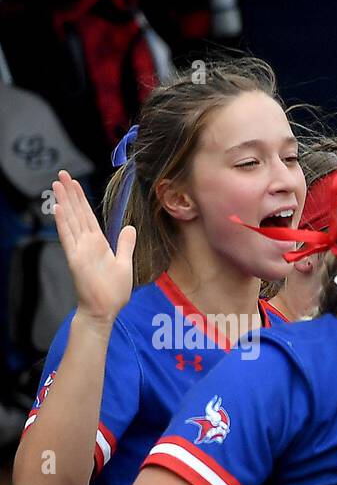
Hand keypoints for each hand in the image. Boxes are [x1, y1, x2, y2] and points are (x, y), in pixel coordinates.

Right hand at [51, 170, 135, 322]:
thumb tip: (130, 228)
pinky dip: (63, 224)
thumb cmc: (113, 292)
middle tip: (63, 173)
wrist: (104, 310)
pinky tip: (58, 209)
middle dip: (70, 193)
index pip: (88, 216)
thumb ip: (125, 245)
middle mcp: (87, 244)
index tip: (75, 183)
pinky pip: (68, 239)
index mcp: (98, 243)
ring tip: (57, 184)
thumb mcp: (125, 264)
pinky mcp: (75, 260)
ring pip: (71, 221)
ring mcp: (79, 250)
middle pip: (77, 213)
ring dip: (64, 202)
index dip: (82, 199)